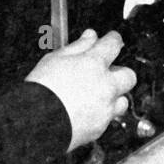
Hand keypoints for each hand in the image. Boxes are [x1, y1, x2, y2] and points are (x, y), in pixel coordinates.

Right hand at [25, 29, 136, 151]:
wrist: (34, 123)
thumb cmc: (42, 90)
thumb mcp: (55, 59)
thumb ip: (78, 46)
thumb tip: (90, 36)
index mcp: (94, 64)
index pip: (114, 44)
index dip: (113, 39)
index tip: (111, 39)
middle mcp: (105, 85)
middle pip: (128, 75)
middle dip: (119, 72)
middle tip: (106, 72)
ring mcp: (104, 108)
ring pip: (123, 100)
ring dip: (115, 96)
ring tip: (98, 95)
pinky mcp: (100, 128)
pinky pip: (109, 118)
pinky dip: (102, 114)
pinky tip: (87, 110)